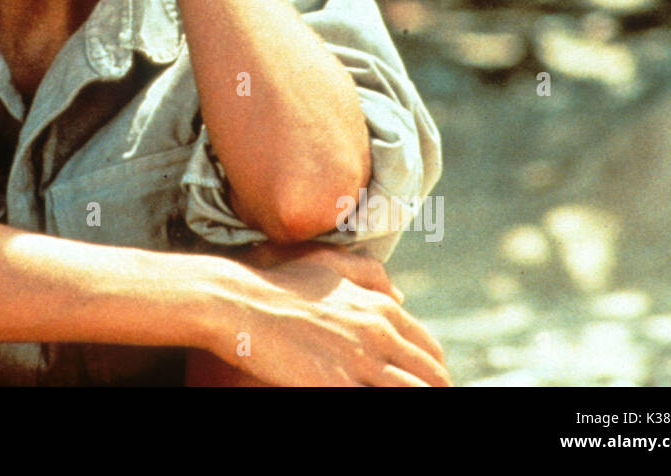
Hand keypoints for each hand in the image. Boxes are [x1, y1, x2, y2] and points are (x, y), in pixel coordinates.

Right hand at [212, 247, 451, 386]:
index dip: (432, 378)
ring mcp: (360, 362)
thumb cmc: (277, 283)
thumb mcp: (327, 264)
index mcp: (382, 307)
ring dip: (416, 401)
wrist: (237, 302)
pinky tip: (364, 403)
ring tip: (391, 401)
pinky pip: (378, 404)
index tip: (421, 387)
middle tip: (419, 400)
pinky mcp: (336, 385)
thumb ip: (369, 275)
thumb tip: (401, 295)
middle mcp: (379, 333)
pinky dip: (380, 406)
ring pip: (413, 394)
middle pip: (433, 380)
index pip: (430, 353)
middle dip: (431, 393)